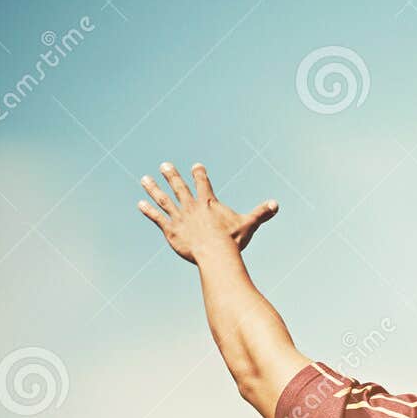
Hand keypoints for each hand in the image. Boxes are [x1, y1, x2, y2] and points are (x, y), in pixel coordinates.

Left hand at [137, 162, 278, 262]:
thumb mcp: (248, 225)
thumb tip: (276, 204)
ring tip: (144, 179)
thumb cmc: (232, 240)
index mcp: (208, 203)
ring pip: (163, 199)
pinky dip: (148, 211)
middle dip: (171, 175)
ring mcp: (179, 217)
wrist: (215, 253)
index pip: (203, 183)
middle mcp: (191, 206)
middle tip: (164, 165)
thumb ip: (261, 213)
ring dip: (153, 188)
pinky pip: (157, 218)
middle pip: (179, 186)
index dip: (199, 174)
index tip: (195, 166)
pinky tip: (140, 204)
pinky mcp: (170, 230)